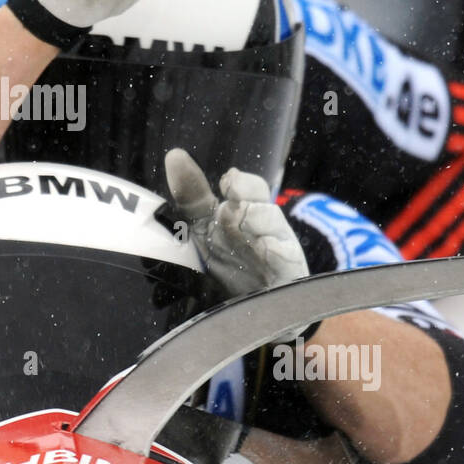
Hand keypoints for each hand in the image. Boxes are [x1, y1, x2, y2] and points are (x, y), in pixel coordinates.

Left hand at [164, 148, 308, 297]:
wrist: (258, 308)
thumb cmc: (234, 260)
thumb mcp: (208, 228)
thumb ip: (193, 196)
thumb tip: (175, 155)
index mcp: (250, 211)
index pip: (252, 187)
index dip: (240, 183)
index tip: (227, 182)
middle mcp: (267, 227)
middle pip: (261, 203)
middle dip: (244, 202)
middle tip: (227, 207)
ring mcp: (279, 249)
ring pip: (272, 225)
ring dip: (256, 220)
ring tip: (241, 220)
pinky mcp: (288, 274)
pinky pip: (284, 258)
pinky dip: (275, 250)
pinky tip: (266, 247)